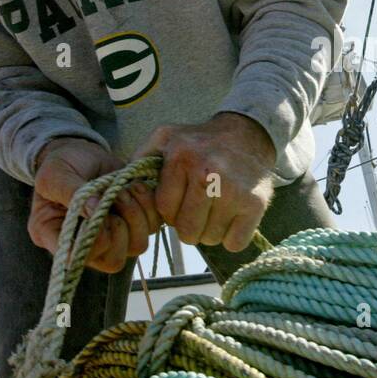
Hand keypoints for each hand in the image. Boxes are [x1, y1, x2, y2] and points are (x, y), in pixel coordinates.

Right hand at [28, 138, 159, 273]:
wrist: (82, 154)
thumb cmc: (60, 165)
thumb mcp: (56, 175)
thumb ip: (71, 192)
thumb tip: (94, 210)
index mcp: (57, 238)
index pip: (75, 260)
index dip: (93, 241)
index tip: (96, 213)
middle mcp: (86, 245)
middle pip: (113, 261)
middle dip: (119, 228)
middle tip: (115, 197)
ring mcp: (113, 237)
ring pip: (137, 246)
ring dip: (135, 215)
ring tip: (124, 190)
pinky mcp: (133, 223)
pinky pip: (152, 226)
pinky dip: (148, 205)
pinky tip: (134, 186)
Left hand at [137, 113, 275, 252]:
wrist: (248, 134)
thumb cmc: (201, 141)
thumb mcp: (165, 137)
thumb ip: (140, 158)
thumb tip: (120, 186)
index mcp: (182, 158)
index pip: (165, 211)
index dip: (171, 211)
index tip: (181, 200)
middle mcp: (208, 174)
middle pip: (187, 230)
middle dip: (189, 225)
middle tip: (199, 208)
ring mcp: (234, 190)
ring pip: (210, 239)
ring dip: (210, 231)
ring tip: (216, 209)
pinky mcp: (256, 204)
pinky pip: (234, 243)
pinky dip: (232, 237)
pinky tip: (232, 217)